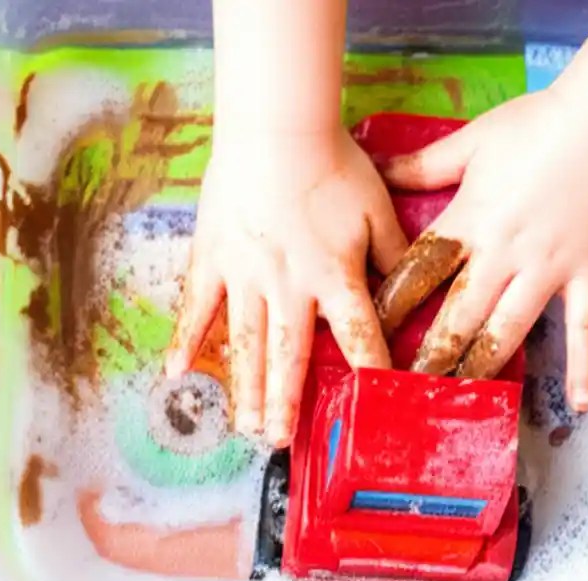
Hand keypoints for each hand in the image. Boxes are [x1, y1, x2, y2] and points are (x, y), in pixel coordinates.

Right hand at [165, 128, 408, 446]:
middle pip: (289, 357)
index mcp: (335, 276)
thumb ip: (393, 253)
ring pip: (245, 344)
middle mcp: (289, 287)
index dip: (369, 374)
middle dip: (286, 405)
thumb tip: (411, 288)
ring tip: (243, 428)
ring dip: (243, 389)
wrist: (276, 129)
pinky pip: (197, 307)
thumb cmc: (332, 164)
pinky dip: (186, 341)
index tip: (373, 410)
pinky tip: (176, 375)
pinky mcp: (211, 260)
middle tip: (280, 444)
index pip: (358, 337)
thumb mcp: (377, 209)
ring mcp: (244, 277)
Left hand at [381, 88, 587, 411]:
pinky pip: (586, 330)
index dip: (391, 303)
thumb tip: (379, 167)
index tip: (369, 331)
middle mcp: (504, 253)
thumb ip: (424, 164)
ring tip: (459, 397)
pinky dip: (584, 368)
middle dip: (429, 353)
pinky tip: (580, 405)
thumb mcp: (472, 141)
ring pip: (508, 331)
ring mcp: (549, 269)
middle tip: (405, 386)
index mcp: (470, 219)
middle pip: (458, 314)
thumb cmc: (540, 124)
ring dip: (482, 366)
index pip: (419, 270)